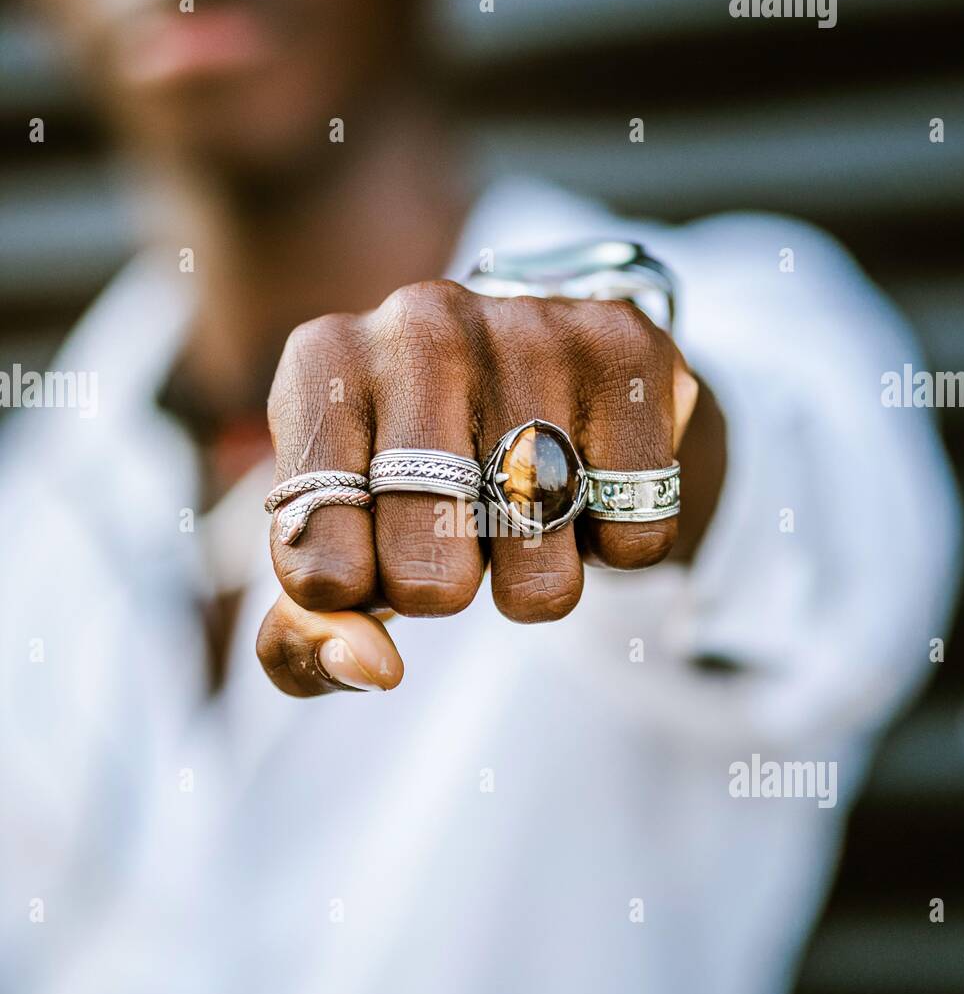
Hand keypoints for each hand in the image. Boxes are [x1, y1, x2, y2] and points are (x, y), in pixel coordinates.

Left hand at [257, 280, 701, 695]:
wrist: (538, 372)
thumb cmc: (414, 479)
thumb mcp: (334, 547)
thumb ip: (304, 638)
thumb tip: (371, 668)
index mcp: (324, 366)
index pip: (318, 561)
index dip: (354, 593)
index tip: (369, 557)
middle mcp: (420, 325)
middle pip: (425, 569)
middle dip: (441, 591)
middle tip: (451, 545)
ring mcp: (529, 329)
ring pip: (539, 556)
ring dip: (533, 577)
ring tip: (518, 518)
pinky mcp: (625, 349)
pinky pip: (630, 536)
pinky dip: (610, 549)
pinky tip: (586, 488)